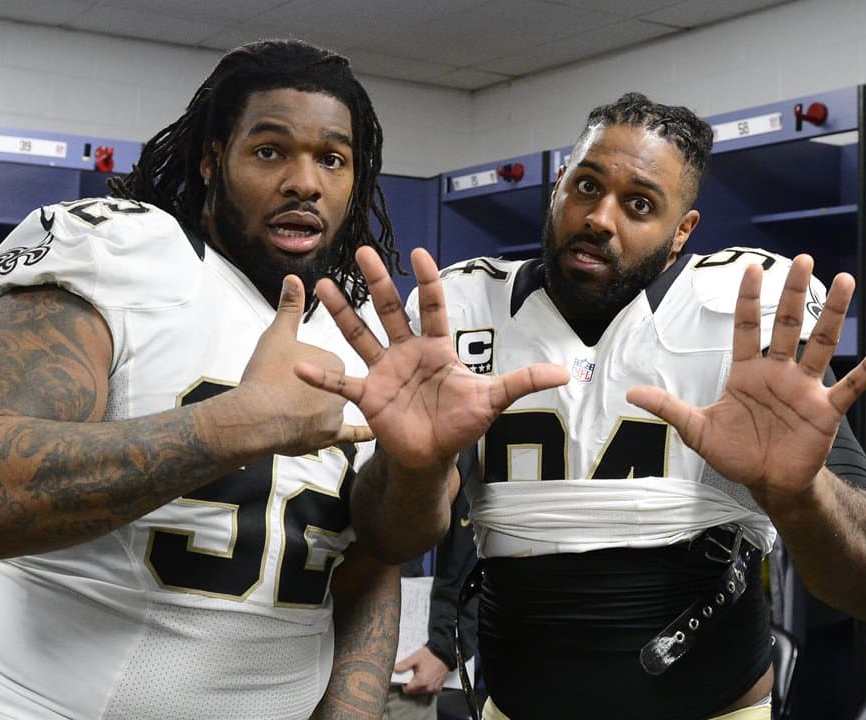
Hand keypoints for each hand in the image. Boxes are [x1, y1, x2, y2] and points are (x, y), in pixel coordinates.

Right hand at [240, 275, 372, 456]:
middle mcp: (345, 388)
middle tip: (290, 391)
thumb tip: (293, 278)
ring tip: (293, 412)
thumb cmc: (266, 375)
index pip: (329, 364)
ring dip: (319, 410)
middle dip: (318, 388)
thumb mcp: (277, 336)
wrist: (256, 417)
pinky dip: (361, 435)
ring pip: (336, 409)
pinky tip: (372, 433)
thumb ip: (289, 309)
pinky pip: (352, 436)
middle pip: (337, 385)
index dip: (310, 366)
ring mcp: (338, 415)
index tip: (288, 369)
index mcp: (334, 363)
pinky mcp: (331, 437)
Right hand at [294, 247, 567, 474]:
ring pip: (360, 335)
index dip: (427, 282)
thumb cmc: (461, 423)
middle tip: (363, 251)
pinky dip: (323, 378)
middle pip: (389, 309)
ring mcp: (384, 371)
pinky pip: (342, 384)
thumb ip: (522, 382)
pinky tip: (301, 368)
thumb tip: (564, 374)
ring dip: (342, 311)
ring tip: (323, 284)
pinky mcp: (368, 396)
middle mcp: (407, 352)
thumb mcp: (493, 400)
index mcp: (436, 348)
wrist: (433, 455)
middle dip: (377, 281)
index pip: (432, 306)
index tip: (418, 254)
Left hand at [395, 646, 450, 694]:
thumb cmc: (432, 655)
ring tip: (421, 673)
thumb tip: (395, 669)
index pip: (407, 690)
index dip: (404, 684)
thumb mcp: (415, 658)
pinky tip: (427, 676)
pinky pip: (429, 690)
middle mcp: (428, 687)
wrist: (444, 653)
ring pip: (421, 691)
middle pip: (414, 691)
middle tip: (414, 673)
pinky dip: (427, 685)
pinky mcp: (439, 687)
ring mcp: (434, 688)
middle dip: (412, 684)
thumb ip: (404, 665)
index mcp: (421, 682)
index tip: (405, 678)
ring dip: (419, 685)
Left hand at [626, 255, 865, 501]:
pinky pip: (850, 386)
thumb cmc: (736, 453)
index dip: (749, 299)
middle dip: (794, 292)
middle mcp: (779, 373)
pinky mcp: (825, 411)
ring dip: (833, 313)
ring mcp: (805, 389)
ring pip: (821, 343)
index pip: (747, 327)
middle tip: (804, 259)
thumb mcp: (698, 430)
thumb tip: (630, 394)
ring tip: (844, 280)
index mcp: (747, 372)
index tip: (752, 267)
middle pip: (789, 325)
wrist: (768, 484)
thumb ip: (669, 408)